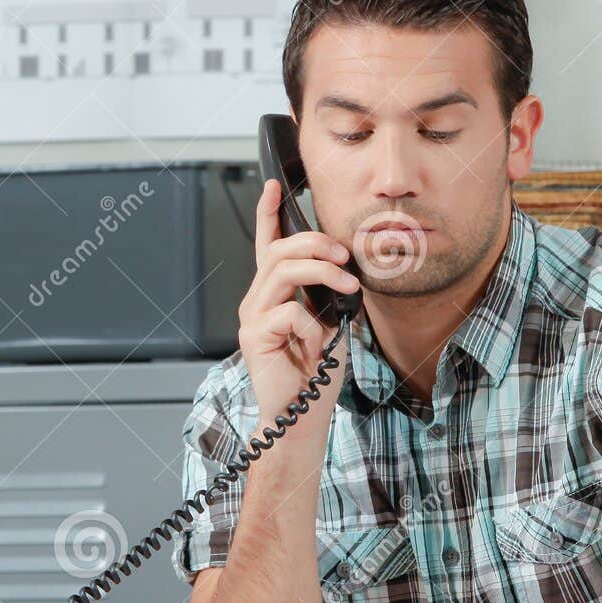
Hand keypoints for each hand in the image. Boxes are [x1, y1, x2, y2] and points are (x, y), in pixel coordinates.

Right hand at [237, 178, 358, 432]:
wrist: (300, 416)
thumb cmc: (314, 373)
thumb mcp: (329, 324)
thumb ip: (328, 296)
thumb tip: (344, 270)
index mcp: (273, 294)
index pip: (267, 244)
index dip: (268, 213)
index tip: (275, 186)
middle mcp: (257, 300)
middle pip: (280, 250)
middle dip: (317, 244)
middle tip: (345, 258)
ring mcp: (253, 317)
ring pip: (283, 270)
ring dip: (323, 273)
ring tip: (348, 289)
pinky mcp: (254, 337)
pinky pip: (289, 312)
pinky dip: (314, 327)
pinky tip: (318, 349)